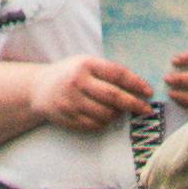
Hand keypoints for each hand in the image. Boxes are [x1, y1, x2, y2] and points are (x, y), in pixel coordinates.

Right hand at [34, 54, 157, 132]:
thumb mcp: (86, 63)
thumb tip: (139, 87)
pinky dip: (105, 122)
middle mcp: (77, 82)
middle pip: (113, 96)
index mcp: (85, 64)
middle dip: (134, 104)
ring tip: (121, 111)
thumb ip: (108, 72)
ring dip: (119, 115)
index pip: (117, 74)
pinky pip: (94, 125)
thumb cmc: (70, 74)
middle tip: (147, 109)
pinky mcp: (67, 117)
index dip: (136, 83)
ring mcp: (70, 101)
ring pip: (105, 113)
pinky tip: (106, 117)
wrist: (38, 88)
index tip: (149, 92)